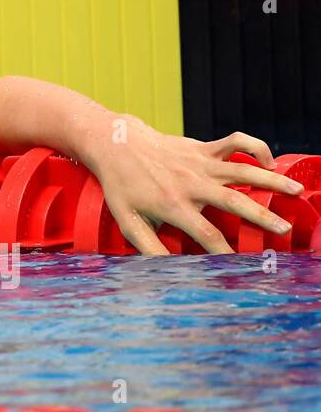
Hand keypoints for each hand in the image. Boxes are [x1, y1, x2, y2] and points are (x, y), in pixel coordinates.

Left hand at [91, 116, 300, 254]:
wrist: (115, 144)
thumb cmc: (121, 185)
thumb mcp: (126, 220)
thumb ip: (148, 246)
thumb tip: (167, 269)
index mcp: (173, 204)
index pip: (206, 233)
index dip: (225, 251)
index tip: (242, 266)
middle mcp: (191, 183)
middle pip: (234, 200)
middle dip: (262, 216)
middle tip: (285, 230)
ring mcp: (199, 162)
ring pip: (242, 169)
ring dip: (271, 180)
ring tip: (297, 192)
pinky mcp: (202, 147)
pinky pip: (234, 142)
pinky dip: (255, 146)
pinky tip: (270, 161)